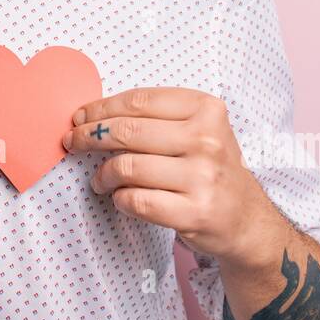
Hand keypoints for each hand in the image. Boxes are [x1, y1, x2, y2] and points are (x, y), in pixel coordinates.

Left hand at [62, 87, 281, 263]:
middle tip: (73, 141)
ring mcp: (202, 177)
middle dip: (90, 136)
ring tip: (100, 179)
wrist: (246, 217)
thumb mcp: (198, 129)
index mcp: (206, 109)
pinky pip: (137, 200)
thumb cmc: (212, 168)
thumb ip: (156, 119)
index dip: (101, 108)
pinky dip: (120, 199)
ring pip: (127, 167)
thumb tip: (95, 115)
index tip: (80, 116)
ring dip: (103, 174)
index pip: (139, 102)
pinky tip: (122, 197)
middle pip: (127, 132)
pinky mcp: (195, 211)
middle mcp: (207, 139)